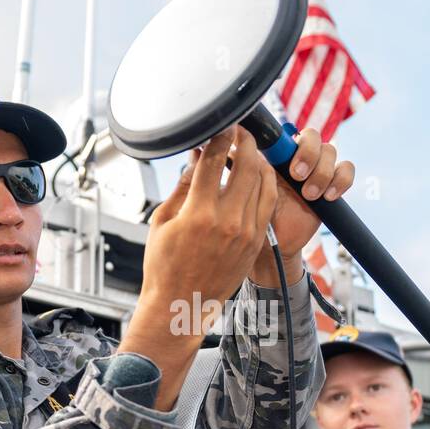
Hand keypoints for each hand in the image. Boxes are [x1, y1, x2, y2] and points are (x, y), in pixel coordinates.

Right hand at [119, 125, 278, 408]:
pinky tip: (256, 176)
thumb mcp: (162, 222)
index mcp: (199, 213)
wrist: (181, 306)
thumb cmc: (164, 266)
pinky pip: (268, 203)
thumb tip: (197, 159)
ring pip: (263, 182)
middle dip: (245, 142)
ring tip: (248, 151)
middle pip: (247, 165)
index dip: (220, 135)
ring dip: (258, 161)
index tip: (221, 122)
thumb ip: (182, 187)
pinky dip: (265, 184)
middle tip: (239, 131)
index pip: (215, 159)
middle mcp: (227, 221)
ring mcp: (247, 232)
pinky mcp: (256, 242)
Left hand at [249, 127, 355, 288]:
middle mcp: (298, 156)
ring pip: (331, 151)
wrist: (272, 241)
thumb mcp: (242, 188)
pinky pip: (346, 171)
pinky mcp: (332, 184)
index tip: (287, 167)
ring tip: (309, 195)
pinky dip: (342, 180)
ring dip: (322, 172)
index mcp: (277, 152)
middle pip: (314, 137)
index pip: (289, 131)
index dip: (292, 144)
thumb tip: (230, 148)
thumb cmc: (253, 213)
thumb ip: (238, 166)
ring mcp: (317, 169)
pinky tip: (329, 196)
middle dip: (309, 155)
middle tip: (298, 177)